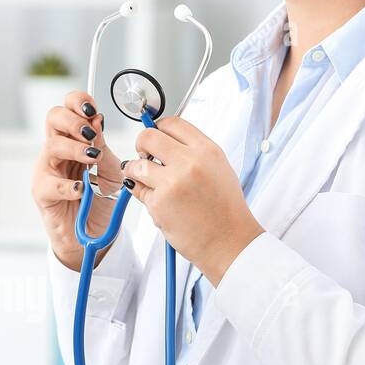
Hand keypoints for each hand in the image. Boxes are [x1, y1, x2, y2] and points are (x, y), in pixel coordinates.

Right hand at [32, 90, 124, 270]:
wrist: (93, 233)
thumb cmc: (99, 200)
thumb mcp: (110, 169)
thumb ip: (102, 146)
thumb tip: (97, 121)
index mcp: (73, 139)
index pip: (68, 108)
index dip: (79, 103)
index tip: (94, 111)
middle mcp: (56, 150)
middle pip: (53, 117)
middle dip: (74, 120)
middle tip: (91, 134)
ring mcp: (47, 170)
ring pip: (52, 146)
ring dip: (75, 149)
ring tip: (92, 160)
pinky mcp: (43, 193)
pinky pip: (51, 184)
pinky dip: (68, 185)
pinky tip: (81, 189)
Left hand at [121, 116, 264, 284]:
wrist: (229, 241)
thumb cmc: (225, 210)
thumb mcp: (219, 169)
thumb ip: (194, 153)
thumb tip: (166, 143)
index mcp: (207, 150)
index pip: (171, 123)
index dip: (158, 128)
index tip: (155, 137)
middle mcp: (190, 162)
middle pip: (148, 137)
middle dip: (141, 145)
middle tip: (144, 156)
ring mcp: (172, 182)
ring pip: (136, 164)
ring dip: (135, 171)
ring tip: (146, 181)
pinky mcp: (159, 203)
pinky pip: (138, 190)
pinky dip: (143, 195)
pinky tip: (159, 202)